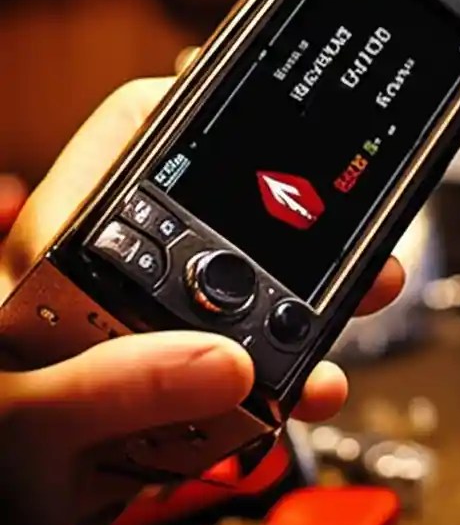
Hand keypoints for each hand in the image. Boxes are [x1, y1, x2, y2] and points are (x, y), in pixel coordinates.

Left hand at [0, 79, 403, 524]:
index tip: (267, 104)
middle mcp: (111, 290)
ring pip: (245, 305)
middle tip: (352, 220)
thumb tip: (218, 357)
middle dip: (295, 224)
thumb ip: (106, 385)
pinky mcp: (173, 402)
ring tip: (360, 297)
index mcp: (60, 255)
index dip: (196, 106)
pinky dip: (291, 388)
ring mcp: (146, 346)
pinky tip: (315, 390)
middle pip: (216, 223)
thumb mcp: (18, 420)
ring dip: (311, 309)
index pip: (128, 141)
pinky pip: (248, 383)